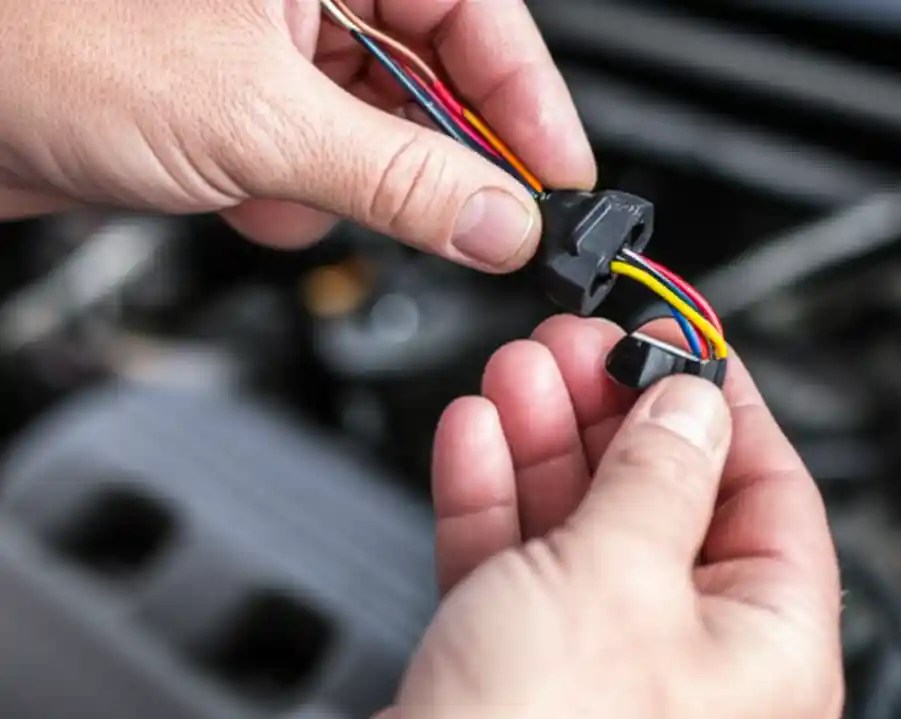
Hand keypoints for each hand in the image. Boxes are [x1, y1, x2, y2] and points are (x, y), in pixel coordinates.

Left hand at [0, 0, 592, 269]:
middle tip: (480, 226)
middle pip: (440, 78)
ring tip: (307, 199)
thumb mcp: (261, 124)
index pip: (481, 17)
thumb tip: (500, 221)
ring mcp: (276, 44)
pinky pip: (322, 158)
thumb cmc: (45, 45)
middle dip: (441, 160)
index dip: (530, 103)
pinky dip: (299, 195)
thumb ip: (401, 180)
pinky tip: (250, 197)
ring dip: (356, 187)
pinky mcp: (243, 102)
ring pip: (382, 130)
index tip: (559, 182)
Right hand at [386, 316, 843, 718]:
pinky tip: (480, 436)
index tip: (683, 339)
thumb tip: (691, 403)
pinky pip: (518, 564)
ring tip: (522, 369)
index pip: (771, 493)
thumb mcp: (620, 580)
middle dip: (616, 410)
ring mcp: (602, 667)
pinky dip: (496, 496)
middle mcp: (693, 662)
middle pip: (668, 498)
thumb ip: (661, 477)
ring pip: (584, 523)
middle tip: (582, 344)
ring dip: (549, 439)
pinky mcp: (520, 672)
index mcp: (766, 647)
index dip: (725, 404)